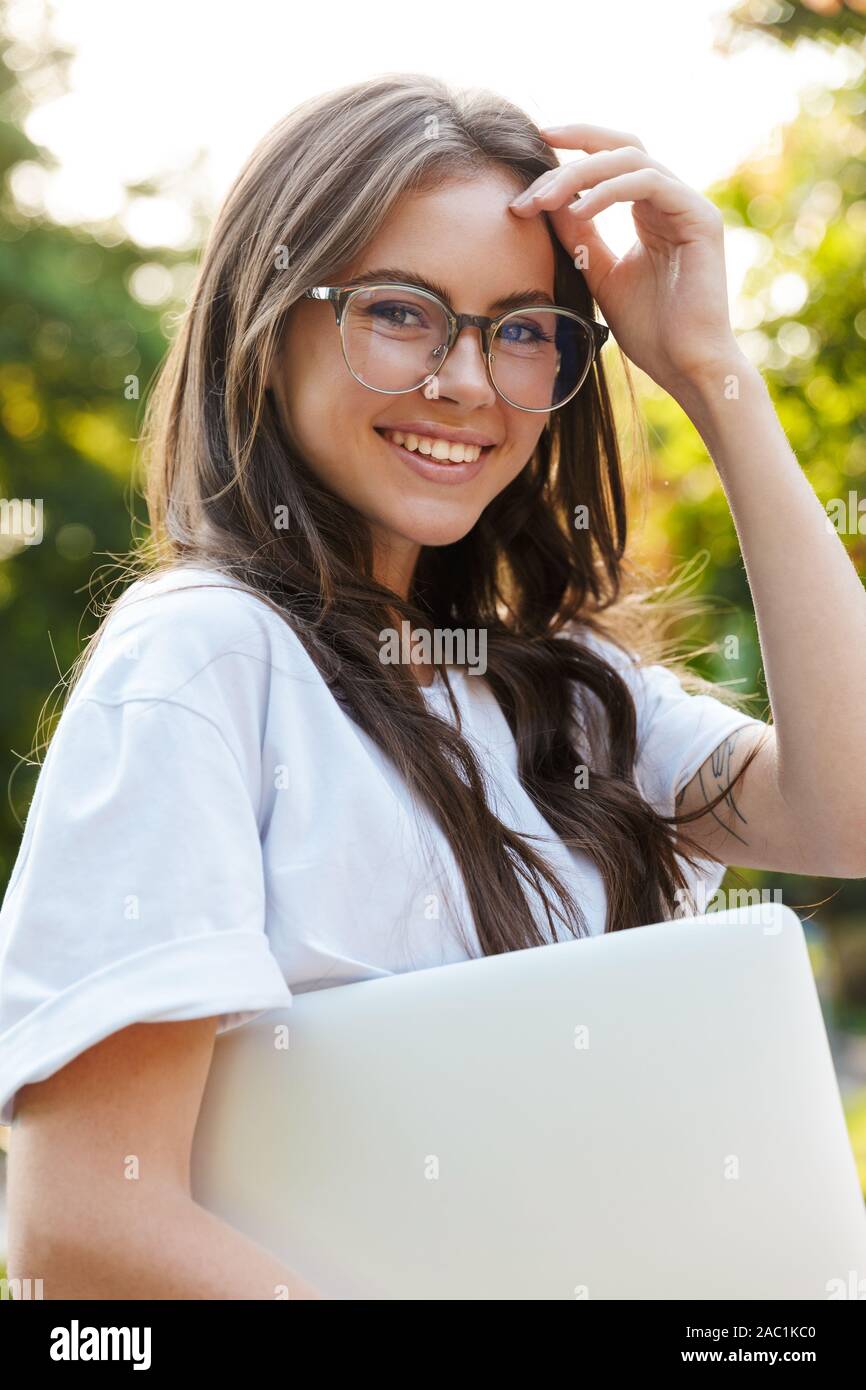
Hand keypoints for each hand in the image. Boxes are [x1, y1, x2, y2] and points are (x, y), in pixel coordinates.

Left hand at [509, 123, 744, 395]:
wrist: (685, 366)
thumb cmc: (649, 330)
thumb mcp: (599, 274)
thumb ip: (579, 236)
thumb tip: (546, 201)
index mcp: (652, 210)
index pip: (611, 159)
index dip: (574, 148)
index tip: (532, 151)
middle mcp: (673, 199)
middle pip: (620, 146)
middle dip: (571, 150)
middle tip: (529, 172)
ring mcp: (689, 205)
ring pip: (630, 159)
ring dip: (579, 175)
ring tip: (542, 201)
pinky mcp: (700, 219)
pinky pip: (649, 183)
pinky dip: (608, 191)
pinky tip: (576, 212)